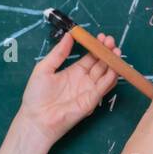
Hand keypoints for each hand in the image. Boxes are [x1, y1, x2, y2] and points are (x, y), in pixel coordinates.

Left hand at [16, 29, 119, 145]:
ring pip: (106, 74)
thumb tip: (69, 35)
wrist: (36, 118)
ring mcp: (89, 90)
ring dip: (112, 62)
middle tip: (111, 41)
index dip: (96, 47)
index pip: (90, 57)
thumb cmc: (36, 95)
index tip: (101, 36)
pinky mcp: (91, 100)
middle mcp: (84, 80)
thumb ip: (58, 53)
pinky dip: (111, 77)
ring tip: (116, 50)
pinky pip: (104, 87)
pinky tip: (114, 66)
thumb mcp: (44, 68)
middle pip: (100, 63)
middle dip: (107, 51)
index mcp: (73, 72)